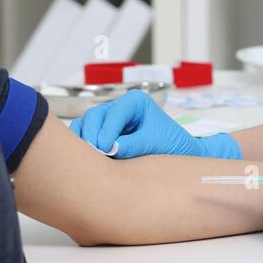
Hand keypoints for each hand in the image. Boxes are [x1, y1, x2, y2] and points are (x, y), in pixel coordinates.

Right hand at [68, 89, 241, 158]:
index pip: (114, 113)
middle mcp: (119, 108)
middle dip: (92, 135)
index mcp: (135, 102)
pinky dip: (83, 146)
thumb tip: (108, 149)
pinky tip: (87, 160)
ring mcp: (109, 120)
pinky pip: (84, 135)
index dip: (106, 130)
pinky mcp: (102, 134)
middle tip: (94, 154)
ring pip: (86, 124)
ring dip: (84, 140)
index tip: (103, 148)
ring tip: (89, 159)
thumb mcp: (154, 144)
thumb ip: (133, 144)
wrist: (179, 155)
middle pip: (95, 116)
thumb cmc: (172, 145)